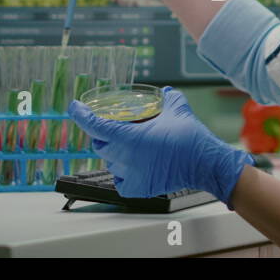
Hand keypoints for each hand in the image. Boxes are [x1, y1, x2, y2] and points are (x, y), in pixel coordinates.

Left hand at [68, 86, 254, 205]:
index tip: (75, 108)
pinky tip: (130, 166)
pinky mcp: (138, 188)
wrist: (204, 163)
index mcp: (129, 137)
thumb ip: (168, 97)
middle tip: (113, 128)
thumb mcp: (178, 108)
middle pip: (100, 144)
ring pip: (110, 162)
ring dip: (114, 153)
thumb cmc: (190, 138)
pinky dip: (121, 174)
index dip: (81, 115)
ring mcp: (131, 174)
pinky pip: (120, 181)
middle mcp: (125, 157)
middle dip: (103, 135)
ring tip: (128, 146)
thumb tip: (165, 91)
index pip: (94, 125)